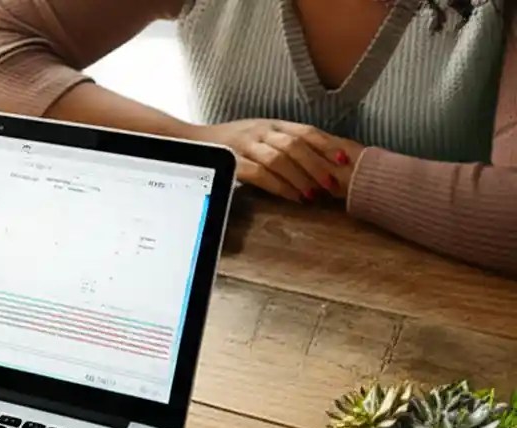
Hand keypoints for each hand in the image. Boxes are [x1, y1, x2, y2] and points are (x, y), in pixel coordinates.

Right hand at [189, 120, 363, 202]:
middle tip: (333, 184)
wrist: (190, 142)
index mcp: (271, 124)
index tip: (344, 159)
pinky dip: (279, 186)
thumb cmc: (228, 144)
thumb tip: (316, 163)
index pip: (305, 131)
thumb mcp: (258, 137)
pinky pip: (259, 173)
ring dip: (301, 178)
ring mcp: (245, 144)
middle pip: (296, 145)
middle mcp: (260, 130)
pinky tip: (292, 197)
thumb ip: (282, 144)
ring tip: (314, 194)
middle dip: (318, 166)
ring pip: (280, 158)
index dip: (327, 144)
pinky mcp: (231, 160)